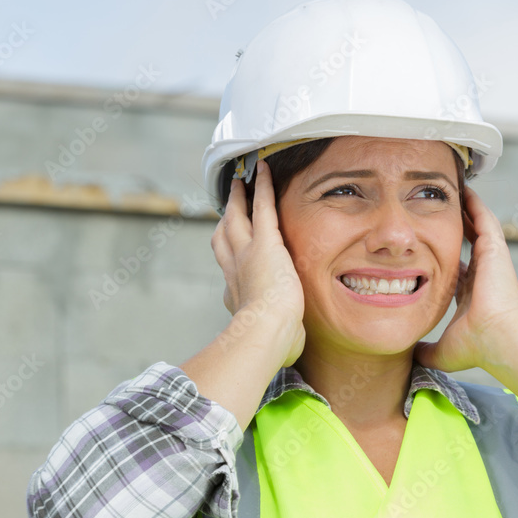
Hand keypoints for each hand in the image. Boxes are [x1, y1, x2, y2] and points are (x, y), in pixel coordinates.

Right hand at [210, 160, 305, 365]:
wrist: (265, 332)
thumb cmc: (272, 346)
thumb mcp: (276, 342)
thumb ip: (284, 338)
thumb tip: (294, 347)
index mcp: (236, 296)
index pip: (230, 272)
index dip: (230, 261)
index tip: (232, 257)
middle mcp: (234, 271)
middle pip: (223, 238)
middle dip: (225, 220)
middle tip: (227, 204)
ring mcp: (246, 254)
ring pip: (236, 218)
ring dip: (238, 199)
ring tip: (241, 182)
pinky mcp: (265, 242)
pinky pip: (262, 207)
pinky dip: (262, 187)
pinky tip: (264, 170)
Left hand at [413, 186, 517, 372]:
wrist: (501, 339)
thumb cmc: (478, 347)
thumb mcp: (443, 350)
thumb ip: (424, 352)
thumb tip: (408, 358)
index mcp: (471, 294)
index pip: (455, 270)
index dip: (441, 258)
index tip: (428, 249)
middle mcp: (482, 274)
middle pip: (465, 244)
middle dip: (452, 230)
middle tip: (436, 213)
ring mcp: (490, 260)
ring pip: (476, 228)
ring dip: (465, 211)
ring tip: (451, 192)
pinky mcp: (496, 249)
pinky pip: (484, 218)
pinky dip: (476, 204)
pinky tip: (465, 188)